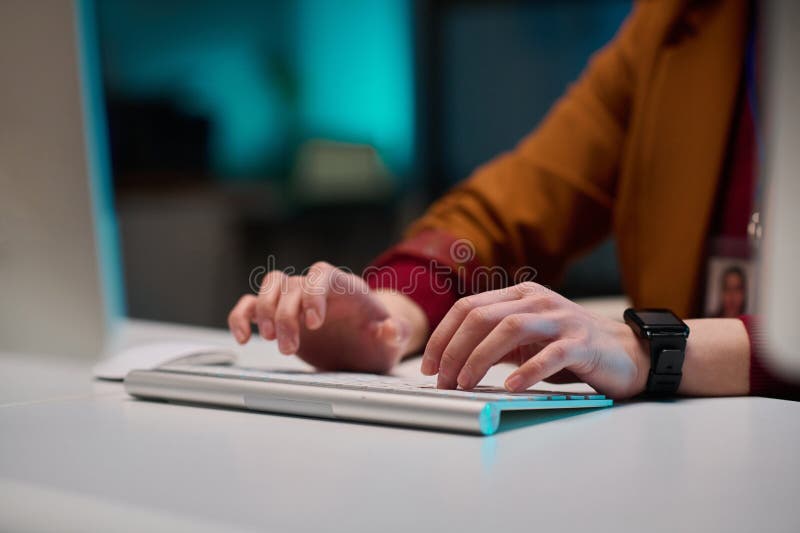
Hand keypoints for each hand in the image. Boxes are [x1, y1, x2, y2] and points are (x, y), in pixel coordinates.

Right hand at [228, 262, 427, 372]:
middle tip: (289, 348)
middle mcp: (317, 289)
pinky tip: (242, 338)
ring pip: (270, 286)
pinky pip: (252, 304)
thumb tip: (388, 329)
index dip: (313, 293)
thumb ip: (395, 334)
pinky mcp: (279, 316)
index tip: (313, 323)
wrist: (364, 347)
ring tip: (269, 340)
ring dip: (264, 312)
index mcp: (345, 288)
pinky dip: (242, 316)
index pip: (322, 274)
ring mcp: (296, 300)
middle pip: (292, 283)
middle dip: (285, 316)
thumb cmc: (378, 340)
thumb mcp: (393, 342)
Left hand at [420, 282, 648, 398]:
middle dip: (454, 349)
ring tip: (465, 383)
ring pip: (510, 329)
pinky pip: (550, 354)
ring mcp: (560, 319)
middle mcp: (536, 301)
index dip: (442, 336)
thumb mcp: (527, 338)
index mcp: (518, 296)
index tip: (428, 366)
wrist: (626, 353)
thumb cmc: (569, 348)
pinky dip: (527, 370)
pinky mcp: (581, 343)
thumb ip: (495, 341)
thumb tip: (451, 363)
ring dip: (480, 358)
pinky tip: (510, 387)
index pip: (467, 308)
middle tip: (442, 380)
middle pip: (482, 317)